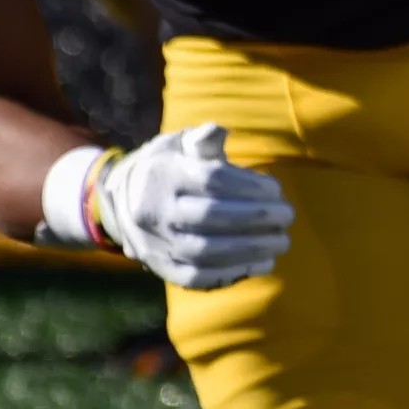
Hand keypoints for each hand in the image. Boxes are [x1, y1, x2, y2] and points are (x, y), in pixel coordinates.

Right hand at [96, 124, 293, 289]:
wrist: (120, 203)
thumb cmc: (168, 167)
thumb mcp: (178, 145)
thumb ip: (202, 139)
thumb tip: (219, 132)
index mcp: (162, 175)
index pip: (211, 181)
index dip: (248, 186)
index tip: (277, 190)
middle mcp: (154, 210)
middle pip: (210, 216)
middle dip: (256, 218)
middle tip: (288, 216)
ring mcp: (155, 243)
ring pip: (205, 251)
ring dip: (251, 248)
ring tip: (282, 241)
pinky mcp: (161, 268)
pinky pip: (197, 276)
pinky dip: (233, 272)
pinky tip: (264, 263)